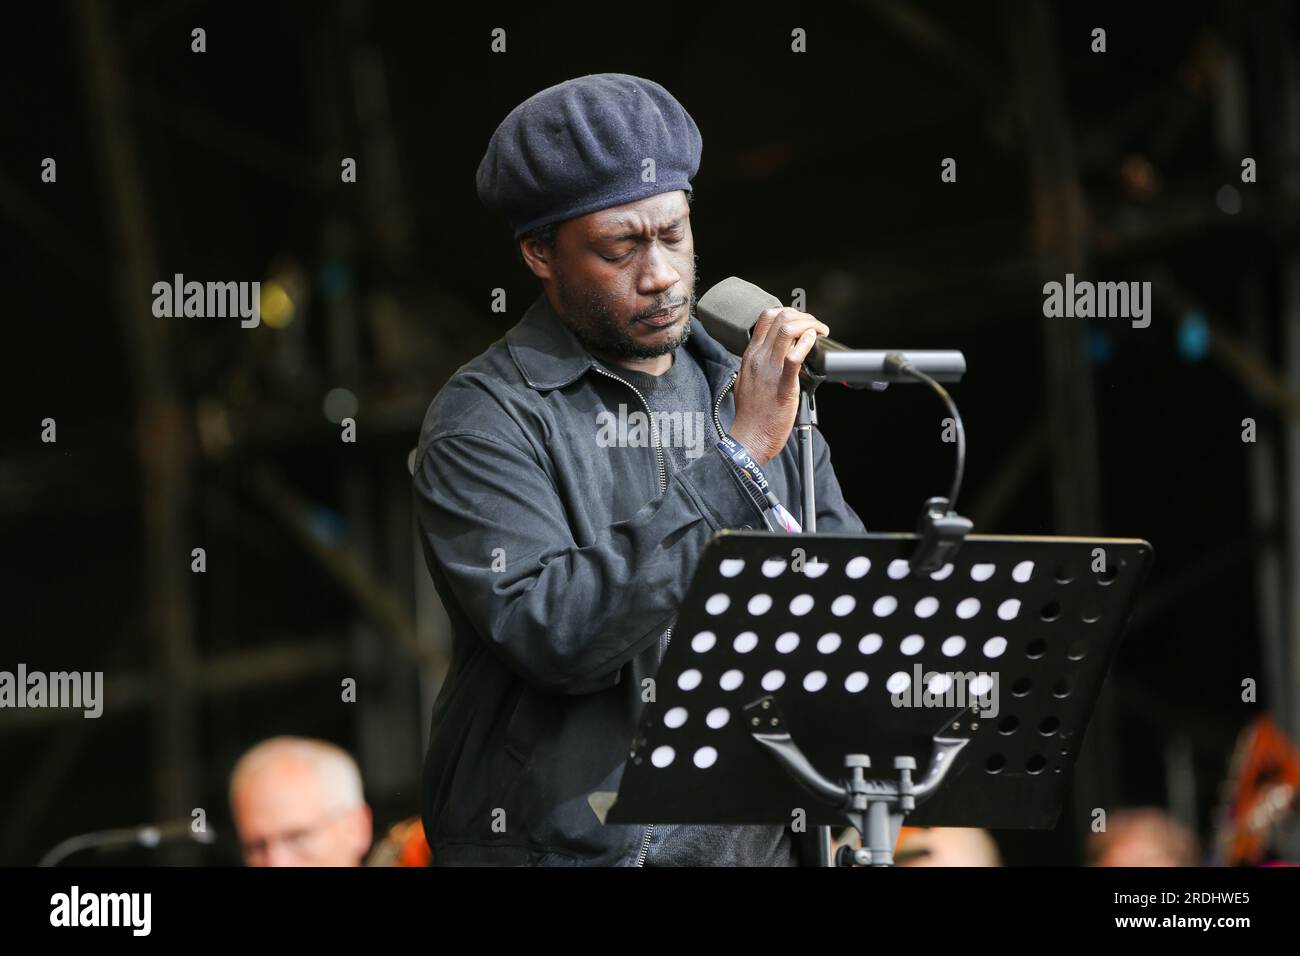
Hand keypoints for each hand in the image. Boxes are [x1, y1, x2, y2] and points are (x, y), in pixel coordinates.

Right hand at [728, 307, 828, 464]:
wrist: (749, 438)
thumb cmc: (751, 415)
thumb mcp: (747, 381)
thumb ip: (760, 366)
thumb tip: (779, 357)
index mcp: (751, 356)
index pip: (766, 317)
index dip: (789, 312)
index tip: (802, 322)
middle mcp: (759, 358)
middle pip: (780, 317)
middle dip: (804, 316)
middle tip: (816, 326)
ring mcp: (769, 371)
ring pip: (787, 330)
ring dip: (810, 325)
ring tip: (820, 332)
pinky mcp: (783, 386)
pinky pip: (794, 357)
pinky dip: (807, 343)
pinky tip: (815, 342)